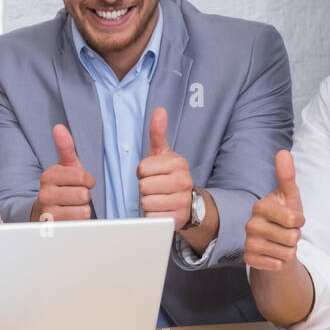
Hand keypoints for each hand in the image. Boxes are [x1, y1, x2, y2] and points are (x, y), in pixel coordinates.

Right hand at [32, 124, 94, 220]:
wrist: (46, 213)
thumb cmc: (62, 188)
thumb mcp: (66, 167)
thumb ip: (65, 147)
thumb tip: (59, 127)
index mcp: (49, 175)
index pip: (82, 177)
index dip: (88, 181)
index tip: (82, 183)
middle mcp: (45, 193)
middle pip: (83, 194)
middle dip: (85, 196)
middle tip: (76, 196)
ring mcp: (48, 211)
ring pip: (82, 209)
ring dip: (83, 208)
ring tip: (73, 206)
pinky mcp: (53, 227)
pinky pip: (79, 221)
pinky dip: (79, 220)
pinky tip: (71, 216)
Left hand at [136, 107, 194, 229]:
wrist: (187, 202)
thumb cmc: (168, 175)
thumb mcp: (162, 154)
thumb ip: (157, 133)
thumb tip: (159, 111)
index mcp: (178, 163)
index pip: (142, 169)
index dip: (142, 172)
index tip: (152, 174)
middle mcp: (183, 181)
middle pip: (143, 186)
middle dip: (144, 188)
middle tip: (154, 187)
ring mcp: (182, 201)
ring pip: (146, 202)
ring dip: (147, 202)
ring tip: (157, 198)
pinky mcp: (176, 219)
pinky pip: (151, 217)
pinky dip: (151, 215)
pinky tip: (160, 210)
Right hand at [243, 150, 304, 271]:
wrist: (275, 241)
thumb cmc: (285, 217)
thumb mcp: (290, 197)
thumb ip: (287, 176)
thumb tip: (283, 152)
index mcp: (260, 206)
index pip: (292, 219)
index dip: (300, 221)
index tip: (293, 219)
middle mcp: (250, 223)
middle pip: (291, 238)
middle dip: (295, 237)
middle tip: (287, 232)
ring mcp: (248, 241)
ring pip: (286, 253)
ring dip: (289, 250)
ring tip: (282, 243)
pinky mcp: (249, 258)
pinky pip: (275, 264)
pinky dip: (280, 262)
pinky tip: (275, 255)